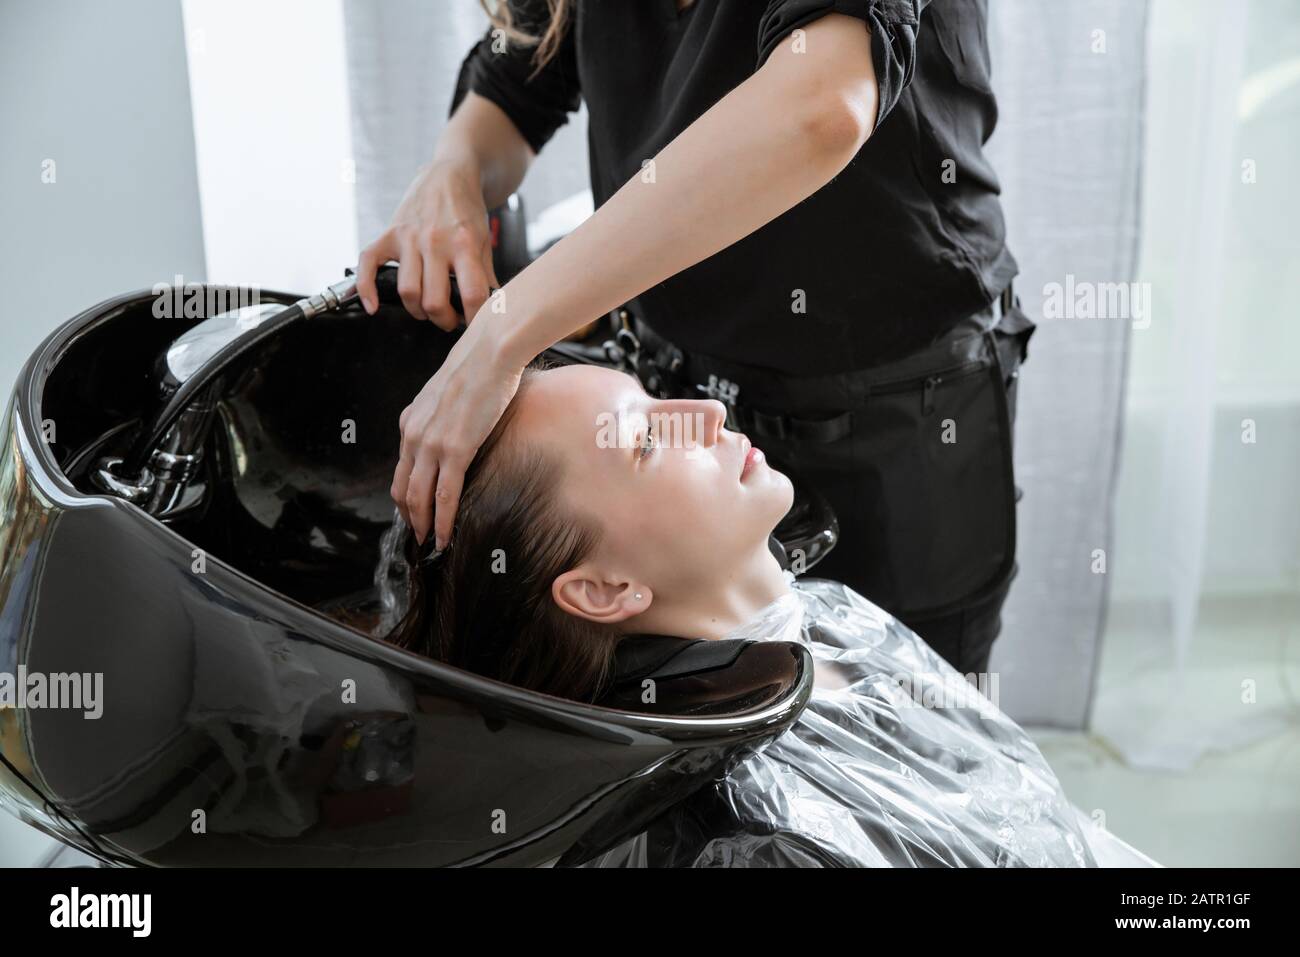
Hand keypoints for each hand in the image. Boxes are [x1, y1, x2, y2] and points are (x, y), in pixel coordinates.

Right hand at [355, 159, 497, 329]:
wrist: (450, 174)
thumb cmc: (467, 211)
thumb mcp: (483, 241)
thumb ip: (485, 275)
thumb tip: (492, 309)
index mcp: (464, 244)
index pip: (471, 294)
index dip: (473, 317)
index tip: (473, 322)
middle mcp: (435, 241)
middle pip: (434, 300)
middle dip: (443, 320)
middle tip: (449, 319)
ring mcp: (409, 237)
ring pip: (407, 291)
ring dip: (417, 310)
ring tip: (426, 310)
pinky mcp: (389, 233)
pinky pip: (369, 263)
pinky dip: (367, 289)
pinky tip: (374, 306)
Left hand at [391, 308, 523, 546]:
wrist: (490, 352)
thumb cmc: (479, 367)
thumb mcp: (449, 393)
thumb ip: (444, 416)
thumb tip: (458, 428)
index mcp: (411, 422)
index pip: (402, 469)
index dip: (406, 496)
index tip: (415, 512)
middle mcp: (413, 435)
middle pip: (403, 489)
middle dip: (410, 517)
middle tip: (420, 537)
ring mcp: (432, 444)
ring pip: (419, 498)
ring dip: (423, 525)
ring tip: (431, 543)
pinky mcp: (455, 450)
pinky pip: (444, 496)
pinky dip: (443, 521)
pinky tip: (445, 537)